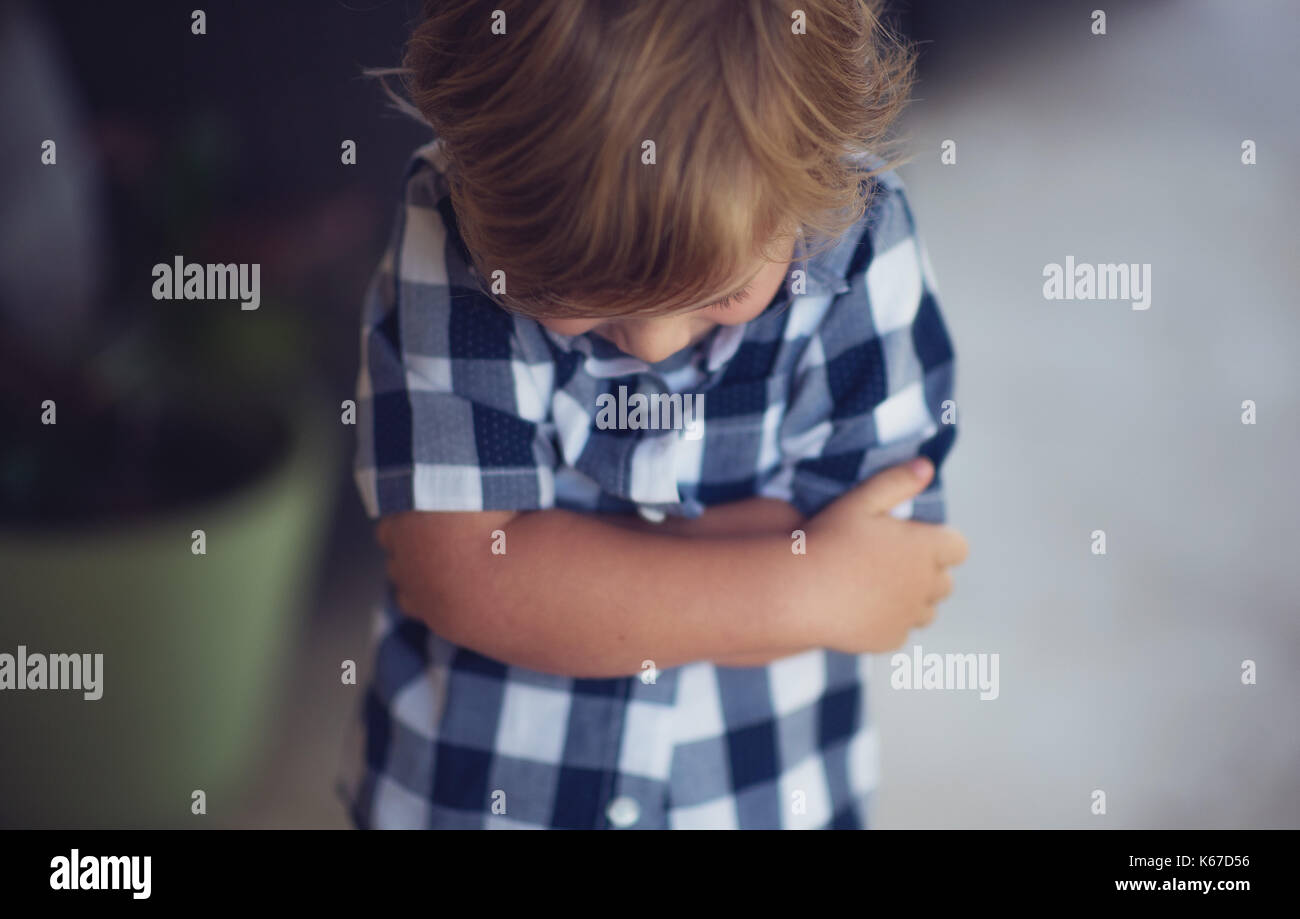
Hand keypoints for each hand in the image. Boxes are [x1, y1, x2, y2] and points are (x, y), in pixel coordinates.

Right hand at [804, 458, 967, 653]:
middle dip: (926, 573)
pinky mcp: (891, 638)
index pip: (957, 547)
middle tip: (890, 563)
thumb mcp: (861, 500)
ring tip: (877, 588)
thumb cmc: (829, 540)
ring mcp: (910, 615)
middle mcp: (927, 585)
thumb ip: (897, 481)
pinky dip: (889, 622)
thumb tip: (927, 466)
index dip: (939, 543)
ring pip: (926, 610)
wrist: (799, 590)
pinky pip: (901, 630)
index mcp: (926, 548)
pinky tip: (863, 609)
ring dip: (911, 600)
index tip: (913, 540)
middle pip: (944, 582)